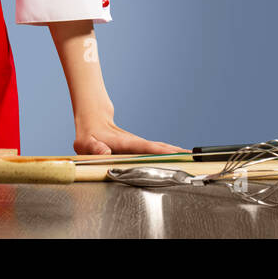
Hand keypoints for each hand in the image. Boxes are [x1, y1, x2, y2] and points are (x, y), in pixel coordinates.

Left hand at [73, 110, 187, 155]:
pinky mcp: (138, 147)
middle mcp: (135, 143)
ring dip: (175, 152)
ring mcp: (137, 144)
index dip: (160, 151)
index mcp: (125, 143)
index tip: (175, 154)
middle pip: (159, 147)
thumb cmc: (88, 134)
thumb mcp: (85, 142)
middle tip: (192, 157)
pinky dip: (168, 153)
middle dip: (176, 152)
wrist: (92, 120)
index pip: (146, 147)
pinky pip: (156, 150)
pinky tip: (177, 157)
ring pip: (160, 148)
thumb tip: (104, 152)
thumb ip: (94, 147)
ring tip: (191, 158)